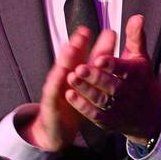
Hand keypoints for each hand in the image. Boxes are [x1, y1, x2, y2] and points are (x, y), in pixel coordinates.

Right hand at [22, 25, 116, 150]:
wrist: (58, 128)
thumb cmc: (75, 101)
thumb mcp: (89, 82)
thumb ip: (99, 59)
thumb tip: (111, 36)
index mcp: (76, 70)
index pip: (86, 53)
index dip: (96, 42)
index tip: (102, 30)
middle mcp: (65, 76)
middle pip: (72, 57)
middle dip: (78, 44)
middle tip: (84, 33)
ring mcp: (56, 88)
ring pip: (61, 71)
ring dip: (66, 60)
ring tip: (72, 48)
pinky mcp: (50, 103)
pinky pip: (53, 92)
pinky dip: (56, 83)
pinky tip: (62, 75)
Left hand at [65, 14, 160, 144]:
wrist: (150, 114)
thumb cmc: (141, 79)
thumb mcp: (141, 57)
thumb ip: (135, 37)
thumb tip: (137, 17)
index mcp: (137, 74)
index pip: (125, 69)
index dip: (113, 64)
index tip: (100, 58)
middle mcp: (129, 92)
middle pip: (112, 86)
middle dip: (96, 78)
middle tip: (80, 68)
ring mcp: (119, 108)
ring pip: (102, 100)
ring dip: (86, 90)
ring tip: (71, 78)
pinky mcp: (109, 120)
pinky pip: (95, 114)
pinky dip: (82, 106)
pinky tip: (70, 95)